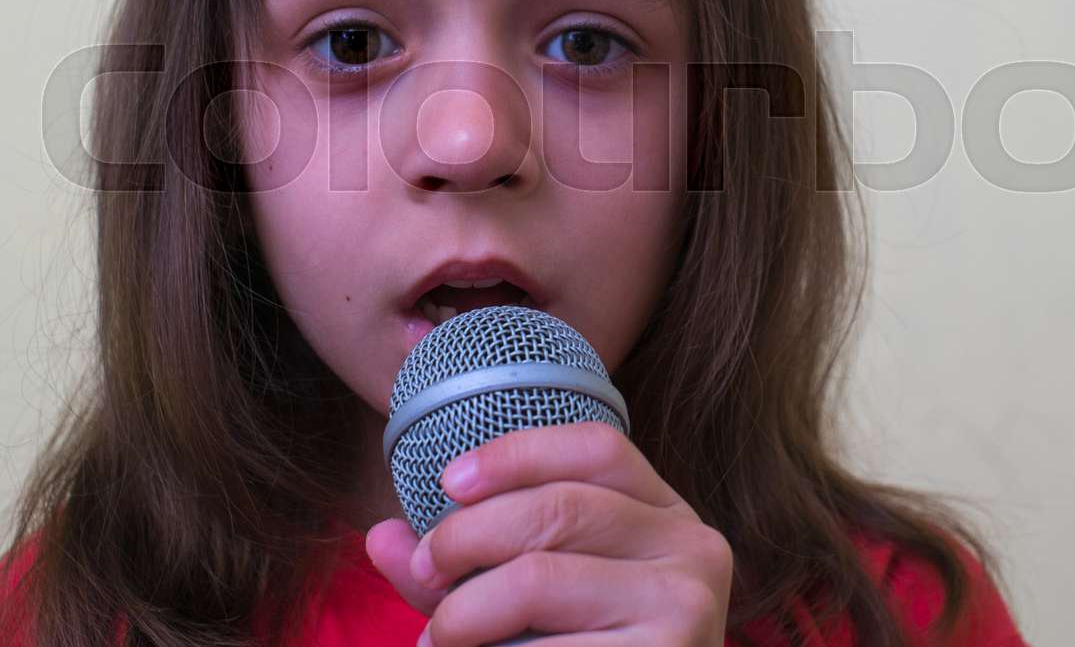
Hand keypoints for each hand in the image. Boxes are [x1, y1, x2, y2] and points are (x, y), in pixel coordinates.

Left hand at [366, 421, 732, 645]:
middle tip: (425, 575)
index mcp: (668, 518)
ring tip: (439, 642)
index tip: (447, 482)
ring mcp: (688, 606)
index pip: (599, 447)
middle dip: (466, 536)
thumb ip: (466, 569)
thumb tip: (381, 537)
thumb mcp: (526, 603)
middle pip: (558, 506)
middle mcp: (693, 549)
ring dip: (464, 613)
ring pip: (537, 577)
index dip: (517, 453)